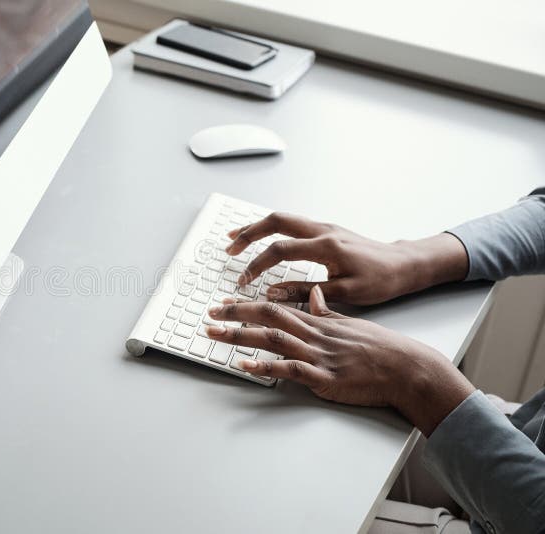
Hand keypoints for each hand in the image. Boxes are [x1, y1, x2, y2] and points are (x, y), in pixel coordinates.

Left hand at [205, 286, 474, 435]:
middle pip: (267, 316)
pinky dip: (265, 367)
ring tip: (213, 334)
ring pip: (272, 339)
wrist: (407, 368)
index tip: (225, 303)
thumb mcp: (350, 323)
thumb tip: (311, 295)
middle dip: (234, 314)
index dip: (247, 303)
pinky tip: (244, 366)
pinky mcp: (324, 377)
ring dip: (239, 336)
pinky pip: (289, 369)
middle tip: (208, 313)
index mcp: (318, 321)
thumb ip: (325, 311)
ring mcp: (317, 355)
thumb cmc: (380, 348)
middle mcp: (313, 334)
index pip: (276, 305)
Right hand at [225, 213, 468, 304]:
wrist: (405, 264)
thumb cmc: (381, 280)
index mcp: (326, 246)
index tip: (243, 280)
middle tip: (229, 247)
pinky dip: (271, 228)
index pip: (279, 250)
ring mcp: (324, 227)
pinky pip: (292, 223)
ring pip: (282, 218)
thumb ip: (305, 291)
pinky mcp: (326, 230)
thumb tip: (272, 293)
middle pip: (275, 221)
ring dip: (257, 227)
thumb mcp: (345, 292)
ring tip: (236, 238)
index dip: (256, 265)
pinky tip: (263, 237)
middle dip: (248, 233)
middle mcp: (323, 230)